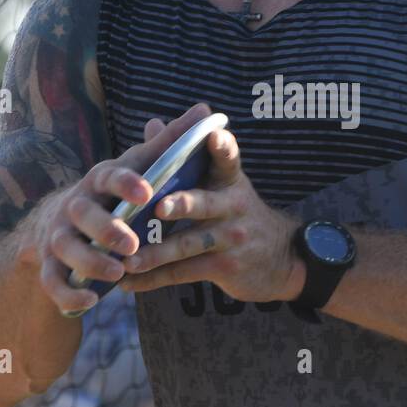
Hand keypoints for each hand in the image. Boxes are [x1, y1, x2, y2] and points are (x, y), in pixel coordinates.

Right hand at [16, 102, 212, 315]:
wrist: (62, 221)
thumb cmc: (116, 192)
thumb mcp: (141, 166)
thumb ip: (170, 144)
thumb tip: (205, 110)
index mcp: (98, 180)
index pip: (108, 175)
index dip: (125, 183)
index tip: (147, 191)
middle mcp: (74, 206)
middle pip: (82, 214)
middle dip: (105, 228)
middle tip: (131, 243)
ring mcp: (58, 237)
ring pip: (66, 249)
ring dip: (90, 261)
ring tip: (116, 273)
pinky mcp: (50, 266)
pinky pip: (54, 283)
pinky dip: (70, 294)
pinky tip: (91, 302)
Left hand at [118, 121, 306, 303]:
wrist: (279, 258)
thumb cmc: (236, 212)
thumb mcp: (221, 183)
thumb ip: (185, 156)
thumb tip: (153, 124)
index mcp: (230, 180)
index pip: (228, 159)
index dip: (222, 147)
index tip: (214, 135)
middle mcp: (233, 206)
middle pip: (203, 203)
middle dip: (182, 205)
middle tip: (160, 207)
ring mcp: (230, 238)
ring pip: (187, 244)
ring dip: (155, 253)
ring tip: (128, 259)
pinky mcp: (224, 267)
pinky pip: (183, 273)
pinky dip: (153, 279)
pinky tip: (129, 282)